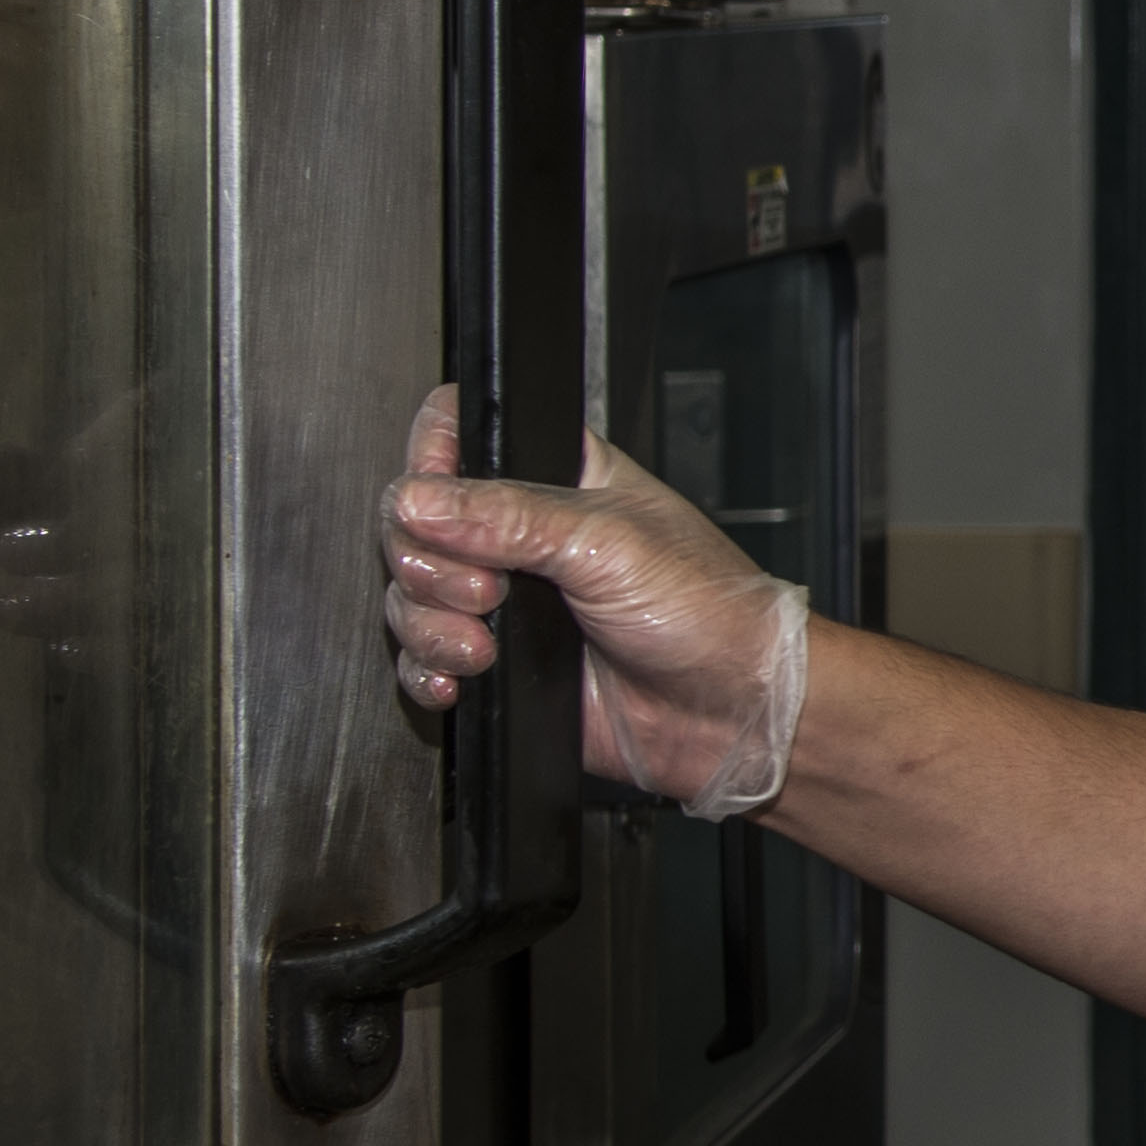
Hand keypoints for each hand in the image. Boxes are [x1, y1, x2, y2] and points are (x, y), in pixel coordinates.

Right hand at [378, 385, 812, 817]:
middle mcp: (522, 533)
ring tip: (485, 644)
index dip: (430, 462)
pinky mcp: (499, 662)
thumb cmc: (711, 610)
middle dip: (429, 564)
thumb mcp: (609, 544)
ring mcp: (506, 599)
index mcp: (557, 474)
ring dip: (430, 623)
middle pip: (416, 522)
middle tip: (486, 591)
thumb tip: (423, 500)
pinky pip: (424, 659)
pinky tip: (459, 677)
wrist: (733, 709)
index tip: (435, 501)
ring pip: (412, 594)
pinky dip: (426, 669)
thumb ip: (510, 517)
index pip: (458, 436)